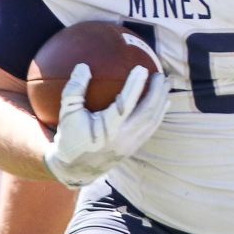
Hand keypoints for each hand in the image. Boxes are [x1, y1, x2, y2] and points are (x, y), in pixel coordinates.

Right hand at [43, 63, 169, 187]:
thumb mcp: (67, 112)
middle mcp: (122, 138)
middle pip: (147, 113)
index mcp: (106, 129)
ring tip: (165, 83)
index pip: (125, 105)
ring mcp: (131, 144)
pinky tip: (163, 102)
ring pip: (153, 121)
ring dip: (161, 100)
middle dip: (157, 92)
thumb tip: (84, 66)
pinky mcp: (134, 148)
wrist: (76, 168)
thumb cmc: (70, 136)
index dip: (135, 86)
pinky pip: (152, 128)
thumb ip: (74, 90)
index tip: (142, 69)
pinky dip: (160, 113)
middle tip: (160, 74)